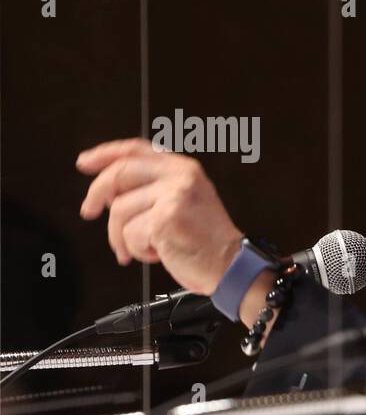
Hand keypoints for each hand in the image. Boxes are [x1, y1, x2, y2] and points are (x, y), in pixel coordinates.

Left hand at [77, 139, 243, 295]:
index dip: (105, 154)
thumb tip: (109, 192)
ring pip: (120, 211)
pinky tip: (157, 254)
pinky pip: (129, 234)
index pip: (135, 150)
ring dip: (123, 237)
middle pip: (119, 174)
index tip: (85, 162)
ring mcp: (173, 196)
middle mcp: (180, 176)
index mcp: (184, 168)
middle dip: (96, 195)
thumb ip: (152, 188)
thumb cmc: (207, 241)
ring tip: (144, 248)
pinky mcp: (165, 219)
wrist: (231, 265)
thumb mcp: (184, 202)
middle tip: (90, 212)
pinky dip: (137, 251)